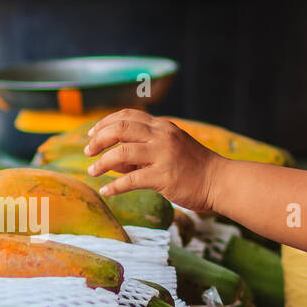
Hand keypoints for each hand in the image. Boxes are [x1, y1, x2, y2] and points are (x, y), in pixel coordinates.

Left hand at [82, 110, 222, 212]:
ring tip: (92, 171)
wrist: (219, 181)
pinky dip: (114, 185)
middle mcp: (161, 136)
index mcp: (161, 126)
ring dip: (102, 162)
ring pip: (121, 152)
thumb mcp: (168, 150)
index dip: (104, 123)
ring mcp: (163, 155)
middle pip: (120, 128)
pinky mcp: (164, 176)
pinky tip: (106, 190)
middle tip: (87, 151)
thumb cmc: (193, 168)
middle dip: (98, 139)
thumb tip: (111, 162)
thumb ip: (141, 152)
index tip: (91, 134)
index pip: (126, 116)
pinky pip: (131, 180)